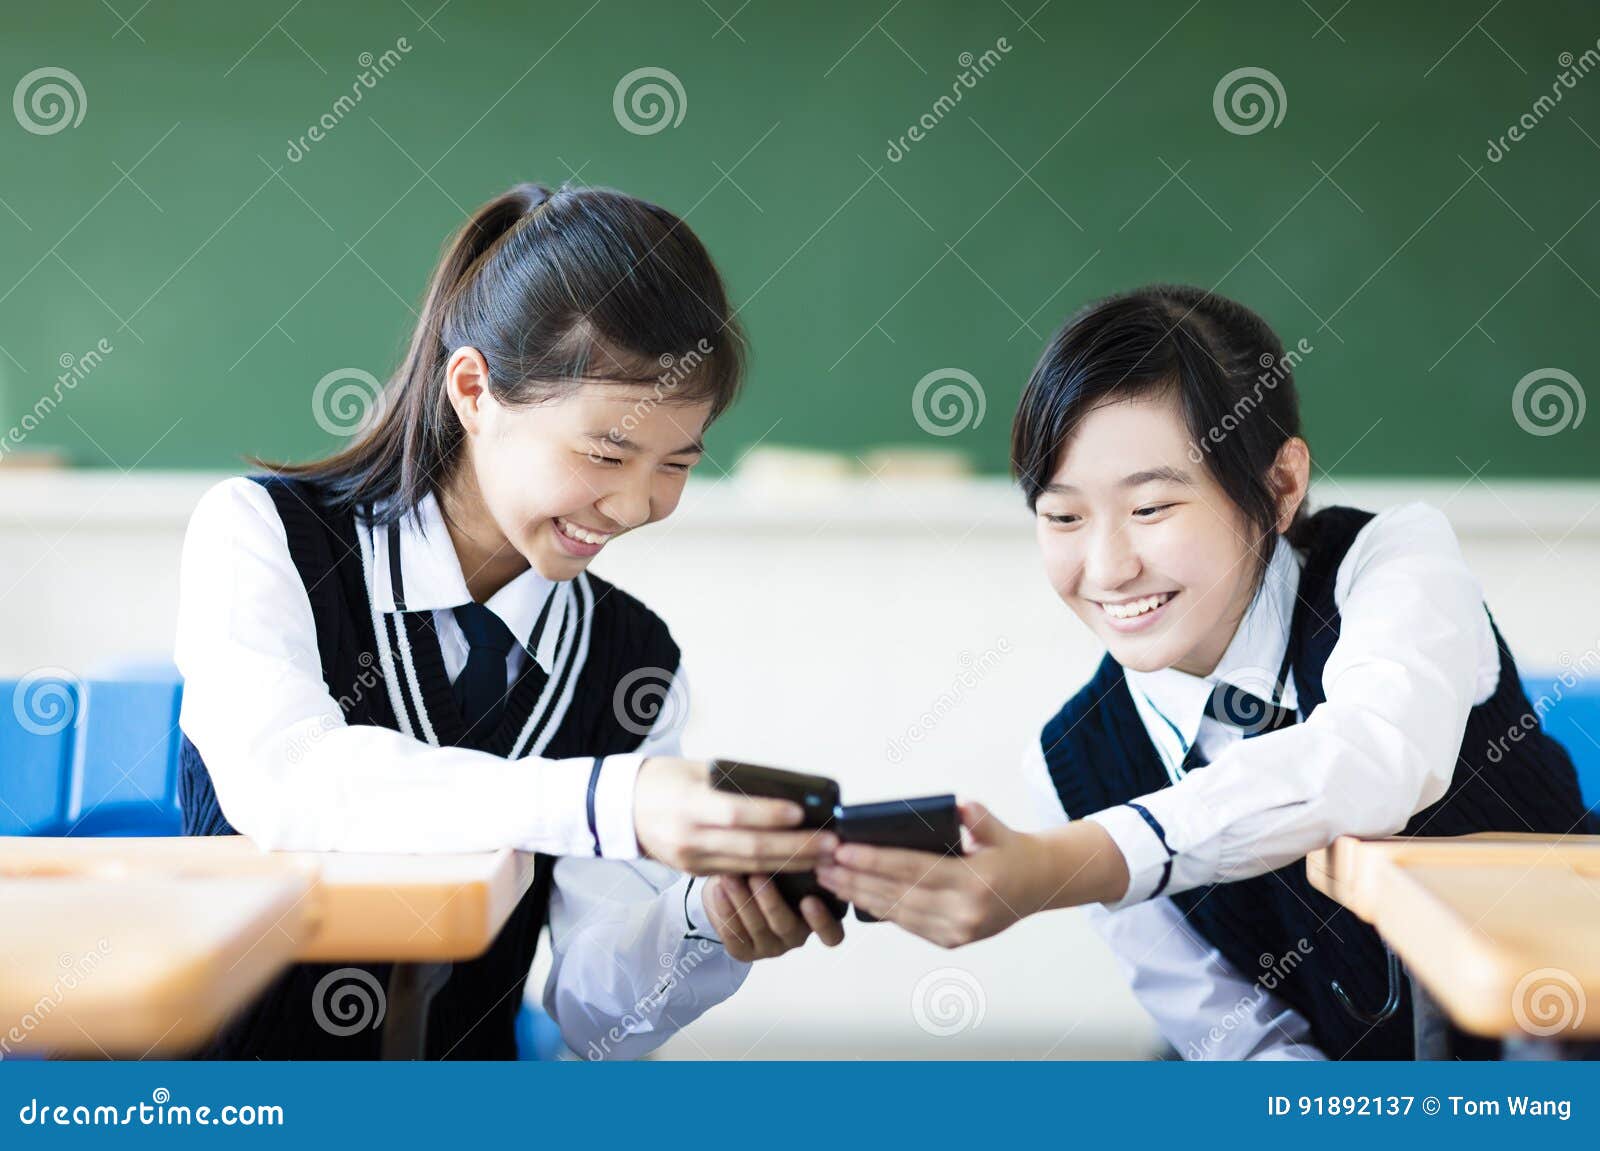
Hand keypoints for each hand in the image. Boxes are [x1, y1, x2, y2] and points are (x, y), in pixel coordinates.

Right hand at [634, 757, 837, 874]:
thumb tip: (782, 790)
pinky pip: (738, 873)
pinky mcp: (695, 873)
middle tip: (830, 844)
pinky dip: (769, 870)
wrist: (619, 809)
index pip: (735, 813)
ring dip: (791, 863)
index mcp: (689, 805)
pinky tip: (796, 866)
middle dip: (795, 848)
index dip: (769, 815)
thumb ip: (731, 782)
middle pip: (750, 847)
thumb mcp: (694, 770)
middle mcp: (690, 838)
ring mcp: (692, 860)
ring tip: (824, 857)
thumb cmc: (661, 781)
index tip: (802, 813)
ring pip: (749, 866)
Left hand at [703, 875, 845, 961]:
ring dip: (742, 900)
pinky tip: (717, 889)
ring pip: (757, 927)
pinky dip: (724, 910)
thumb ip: (796, 862)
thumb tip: (800, 836)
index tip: (810, 899)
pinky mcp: (743, 952)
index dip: (821, 921)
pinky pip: (733, 934)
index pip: (831, 934)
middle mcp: (795, 937)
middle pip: (786, 926)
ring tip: (730, 876)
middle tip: (757, 874)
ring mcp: (769, 947)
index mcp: (816, 920)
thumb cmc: (768, 871)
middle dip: (769, 900)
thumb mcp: (787, 868)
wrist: (733, 888)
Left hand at [816, 801, 1046, 947]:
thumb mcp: (998, 828)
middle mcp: (963, 913)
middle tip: (821, 863)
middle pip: (897, 894)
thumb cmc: (1009, 850)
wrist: (1036, 885)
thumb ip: (977, 818)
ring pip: (896, 913)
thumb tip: (955, 807)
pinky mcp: (949, 940)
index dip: (874, 860)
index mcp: (974, 883)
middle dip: (855, 878)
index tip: (842, 850)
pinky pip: (905, 923)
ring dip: (859, 895)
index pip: (913, 870)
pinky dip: (877, 908)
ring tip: (828, 878)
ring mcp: (955, 931)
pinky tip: (854, 893)